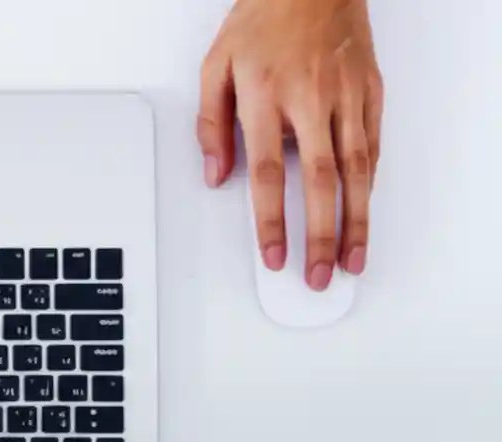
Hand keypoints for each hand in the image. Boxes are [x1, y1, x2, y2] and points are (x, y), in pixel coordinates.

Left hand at [198, 0, 382, 290]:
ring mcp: (345, 96)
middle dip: (321, 236)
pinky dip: (369, 184)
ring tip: (354, 258)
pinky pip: (372, 146)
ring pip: (356, 170)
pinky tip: (365, 212)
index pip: (268, 174)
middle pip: (319, 181)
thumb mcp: (215, 66)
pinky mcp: (370, 91)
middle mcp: (309, 99)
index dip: (272, 221)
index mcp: (265, 96)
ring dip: (357, 220)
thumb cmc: (261, 21)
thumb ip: (211, 124)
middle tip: (320, 274)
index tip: (274, 256)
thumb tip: (215, 174)